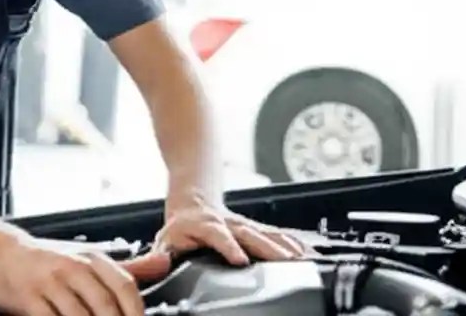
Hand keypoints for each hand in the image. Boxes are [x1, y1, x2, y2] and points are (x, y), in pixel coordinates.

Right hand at [0, 234, 172, 315]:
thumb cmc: (48, 258)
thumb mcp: (88, 257)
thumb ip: (128, 266)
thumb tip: (165, 262)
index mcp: (91, 259)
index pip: (124, 287)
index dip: (135, 312)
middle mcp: (72, 268)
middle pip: (105, 307)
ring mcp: (49, 283)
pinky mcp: (28, 298)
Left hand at [154, 198, 311, 265]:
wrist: (193, 200)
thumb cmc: (181, 227)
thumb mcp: (165, 240)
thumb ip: (159, 255)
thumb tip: (154, 265)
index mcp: (206, 226)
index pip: (218, 236)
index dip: (229, 247)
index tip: (241, 259)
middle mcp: (230, 224)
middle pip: (252, 235)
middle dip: (270, 249)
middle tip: (288, 263)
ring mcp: (246, 225)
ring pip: (270, 234)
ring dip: (288, 247)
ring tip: (306, 260)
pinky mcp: (258, 228)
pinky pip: (280, 235)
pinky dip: (297, 244)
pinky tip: (311, 253)